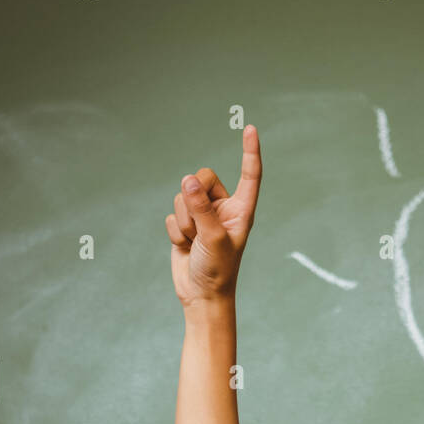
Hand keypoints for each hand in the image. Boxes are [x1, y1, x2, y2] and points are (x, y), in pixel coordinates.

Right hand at [165, 124, 262, 306]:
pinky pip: (173, 215)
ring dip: (185, 221)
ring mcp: (203, 215)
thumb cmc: (218, 270)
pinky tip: (185, 247)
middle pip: (202, 178)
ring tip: (195, 242)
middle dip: (194, 200)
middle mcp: (223, 208)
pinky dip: (176, 232)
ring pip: (183, 196)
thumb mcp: (213, 238)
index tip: (250, 128)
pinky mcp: (185, 224)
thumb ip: (202, 208)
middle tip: (200, 228)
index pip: (249, 175)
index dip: (250, 152)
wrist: (201, 295)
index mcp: (241, 210)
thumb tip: (188, 180)